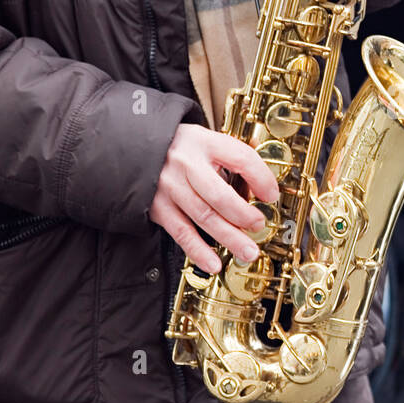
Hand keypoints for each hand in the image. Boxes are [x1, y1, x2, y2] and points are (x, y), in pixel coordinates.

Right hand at [150, 124, 280, 274]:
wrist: (132, 148)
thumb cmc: (179, 147)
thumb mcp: (205, 139)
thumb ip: (232, 156)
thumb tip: (264, 180)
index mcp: (204, 142)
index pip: (240, 158)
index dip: (261, 178)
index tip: (271, 195)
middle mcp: (186, 164)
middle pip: (219, 194)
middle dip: (243, 215)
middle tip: (259, 226)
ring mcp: (170, 186)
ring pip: (204, 216)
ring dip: (229, 237)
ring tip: (248, 252)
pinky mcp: (157, 207)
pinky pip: (181, 232)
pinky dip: (198, 251)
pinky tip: (214, 263)